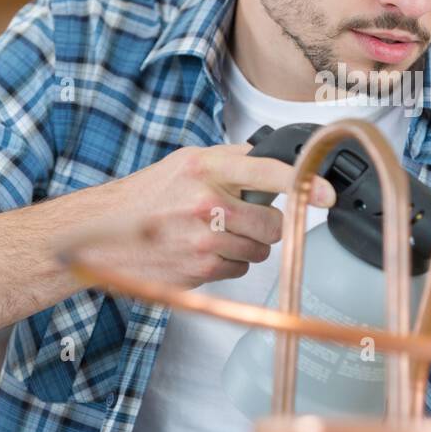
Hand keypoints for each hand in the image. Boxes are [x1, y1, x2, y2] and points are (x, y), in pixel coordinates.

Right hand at [78, 144, 335, 289]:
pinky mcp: (199, 270)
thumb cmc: (147, 196)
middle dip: (265, 224)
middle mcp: (206, 204)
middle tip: (241, 217)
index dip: (304, 184)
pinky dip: (227, 262)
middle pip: (272, 224)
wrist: (103, 233)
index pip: (269, 173)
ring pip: (259, 250)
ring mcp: (203, 240)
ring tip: (211, 233)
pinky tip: (200, 251)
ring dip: (244, 244)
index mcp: (205, 168)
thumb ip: (232, 161)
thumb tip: (276, 161)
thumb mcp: (187, 162)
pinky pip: (239, 269)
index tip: (327, 194)